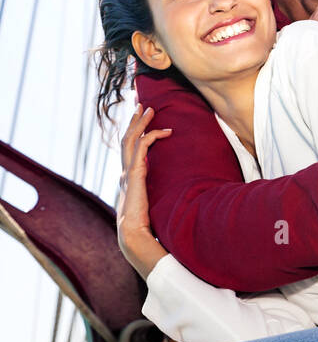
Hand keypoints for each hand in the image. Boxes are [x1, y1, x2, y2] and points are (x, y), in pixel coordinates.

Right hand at [117, 105, 171, 279]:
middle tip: (141, 105)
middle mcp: (124, 173)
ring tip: (149, 108)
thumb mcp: (150, 206)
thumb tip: (170, 195)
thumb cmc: (144, 225)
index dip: (133, 135)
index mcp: (127, 180)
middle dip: (134, 122)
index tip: (141, 123)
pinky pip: (142, 147)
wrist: (133, 236)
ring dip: (140, 122)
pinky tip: (166, 131)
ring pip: (130, 139)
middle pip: (126, 140)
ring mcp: (127, 173)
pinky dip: (152, 135)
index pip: (128, 151)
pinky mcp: (134, 174)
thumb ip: (155, 196)